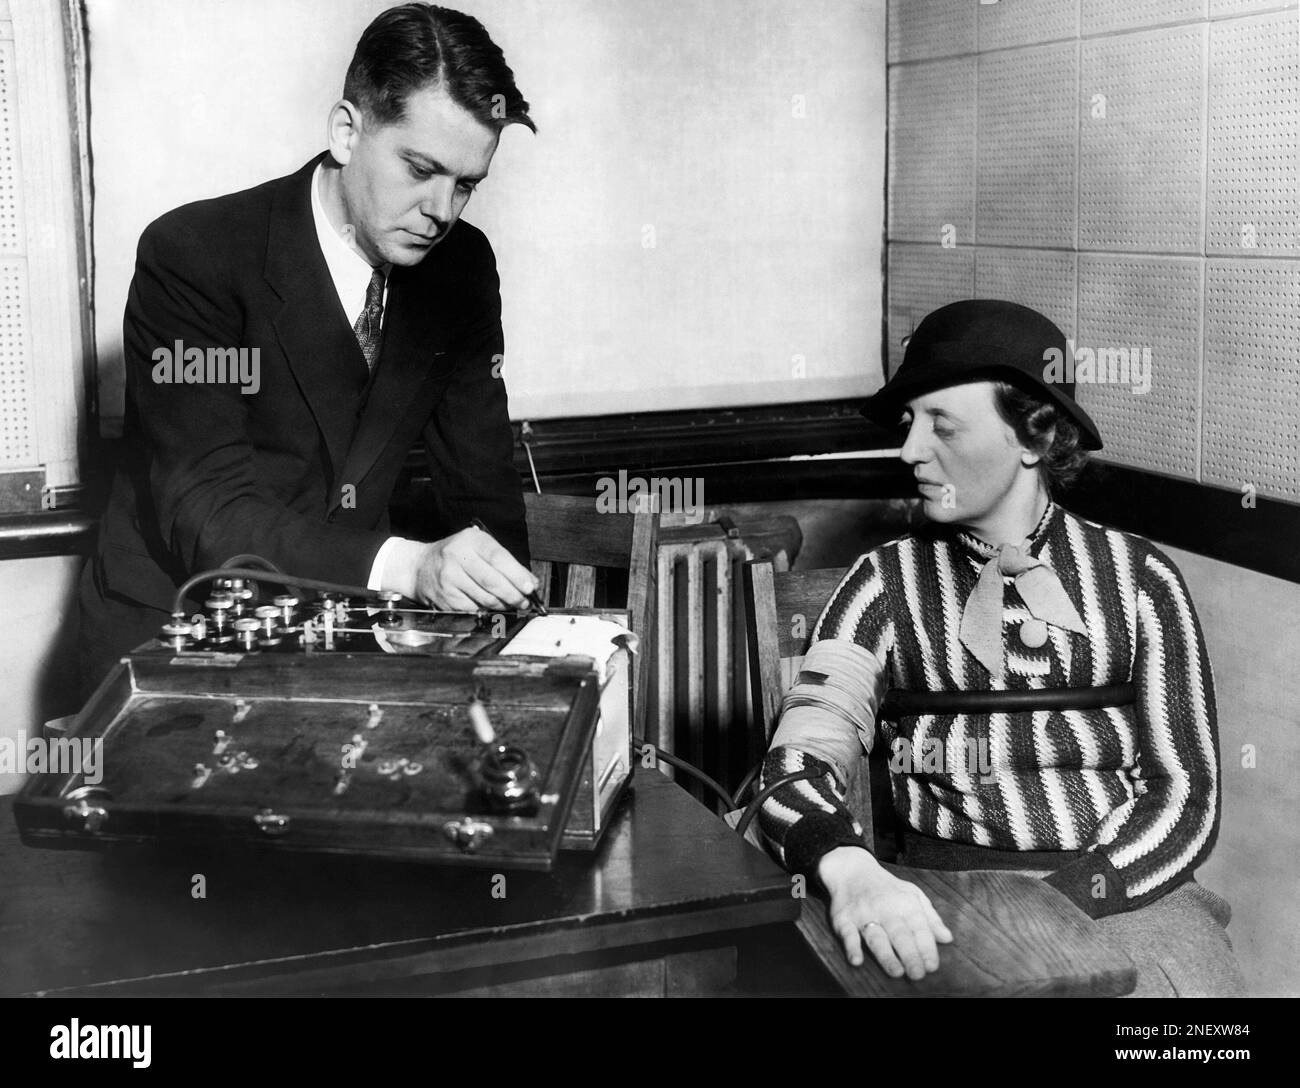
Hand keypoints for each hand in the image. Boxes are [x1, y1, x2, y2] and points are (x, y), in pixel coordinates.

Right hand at [413, 526, 535, 611]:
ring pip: (485, 598)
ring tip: (513, 605)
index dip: (516, 575)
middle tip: (525, 602)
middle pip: (492, 581)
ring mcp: (449, 579)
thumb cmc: (456, 556)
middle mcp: (457, 557)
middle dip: (514, 595)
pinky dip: (487, 611)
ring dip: (503, 605)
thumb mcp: (478, 548)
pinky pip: (474, 609)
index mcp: (470, 540)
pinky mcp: (445, 598)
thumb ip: (504, 562)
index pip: (498, 558)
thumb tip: (530, 582)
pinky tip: (493, 608)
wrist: (419, 567)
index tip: (530, 587)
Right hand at [817, 846, 952, 979]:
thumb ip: (931, 918)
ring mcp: (864, 913)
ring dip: (886, 955)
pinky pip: (847, 933)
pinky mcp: (844, 918)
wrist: (852, 869)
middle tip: (918, 974)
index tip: (932, 966)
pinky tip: (856, 960)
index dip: (926, 948)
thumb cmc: (887, 888)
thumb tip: (948, 939)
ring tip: (897, 972)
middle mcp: (885, 908)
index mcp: (905, 903)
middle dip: (910, 955)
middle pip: (899, 934)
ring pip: (876, 937)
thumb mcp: (913, 895)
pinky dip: (851, 947)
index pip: (919, 928)